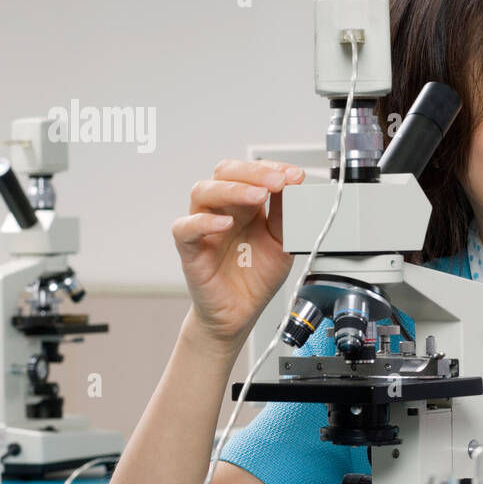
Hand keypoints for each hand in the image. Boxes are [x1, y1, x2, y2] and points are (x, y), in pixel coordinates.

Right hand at [172, 159, 305, 344]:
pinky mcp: (190, 250)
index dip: (271, 169)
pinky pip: (186, 228)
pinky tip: (226, 223)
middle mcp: (222, 210)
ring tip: (259, 196)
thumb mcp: (282, 243)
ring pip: (203, 192)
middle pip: (224, 173)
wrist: (240, 314)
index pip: (251, 172)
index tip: (295, 175)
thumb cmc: (256, 278)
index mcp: (245, 205)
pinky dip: (204, 222)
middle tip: (278, 181)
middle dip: (253, 172)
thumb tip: (296, 189)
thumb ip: (286, 216)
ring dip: (233, 189)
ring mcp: (203, 228)